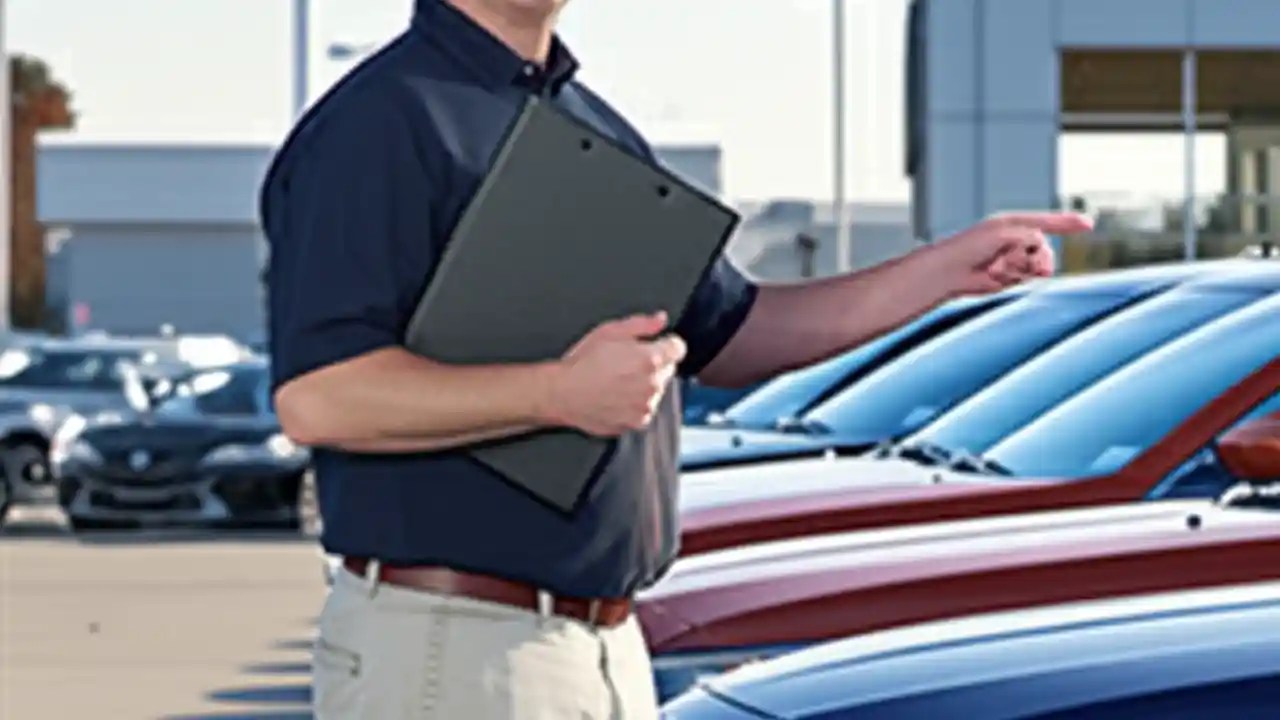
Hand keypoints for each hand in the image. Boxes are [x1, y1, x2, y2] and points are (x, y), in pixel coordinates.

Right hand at [543, 312, 686, 436]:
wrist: (563, 394)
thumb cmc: (582, 362)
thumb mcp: (609, 331)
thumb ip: (641, 324)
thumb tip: (661, 320)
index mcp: (650, 359)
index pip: (678, 348)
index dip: (666, 343)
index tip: (655, 345)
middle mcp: (653, 384)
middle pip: (668, 369)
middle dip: (654, 364)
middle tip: (627, 363)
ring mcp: (646, 405)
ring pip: (657, 390)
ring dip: (646, 385)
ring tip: (618, 381)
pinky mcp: (638, 422)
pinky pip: (646, 409)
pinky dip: (636, 404)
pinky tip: (617, 396)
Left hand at [928, 211, 1093, 294]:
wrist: (950, 270)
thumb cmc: (970, 246)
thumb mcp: (1003, 234)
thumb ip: (1029, 239)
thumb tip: (1044, 256)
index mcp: (1014, 224)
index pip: (1047, 222)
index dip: (1068, 223)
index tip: (1088, 224)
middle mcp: (1018, 241)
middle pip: (1045, 248)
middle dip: (1033, 256)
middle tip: (1009, 258)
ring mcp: (1017, 260)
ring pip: (1039, 264)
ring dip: (1021, 266)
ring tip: (997, 266)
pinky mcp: (1012, 277)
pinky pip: (1027, 276)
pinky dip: (1015, 275)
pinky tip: (996, 275)